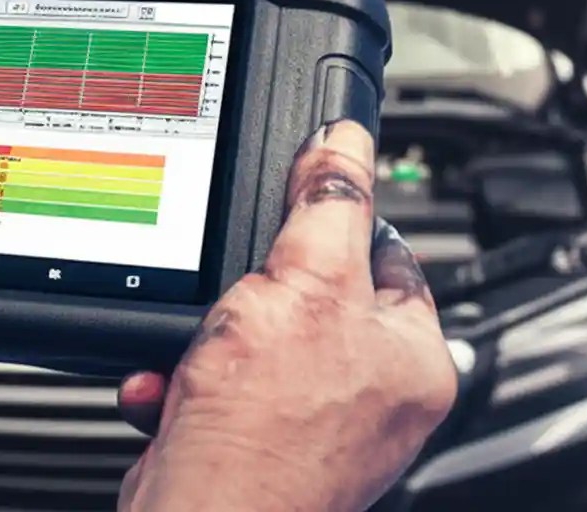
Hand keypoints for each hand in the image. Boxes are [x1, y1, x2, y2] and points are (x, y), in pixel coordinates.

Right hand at [115, 121, 456, 511]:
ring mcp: (312, 424)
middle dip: (251, 293)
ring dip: (205, 339)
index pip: (387, 259)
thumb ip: (330, 204)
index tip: (297, 209)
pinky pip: (216, 385)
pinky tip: (172, 393)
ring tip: (199, 353)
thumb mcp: (305, 283)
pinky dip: (182, 382)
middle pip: (309, 298)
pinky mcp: (254, 443)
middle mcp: (372, 397)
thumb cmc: (270, 429)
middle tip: (234, 297)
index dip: (337, 226)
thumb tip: (344, 143)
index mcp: (414, 359)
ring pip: (250, 341)